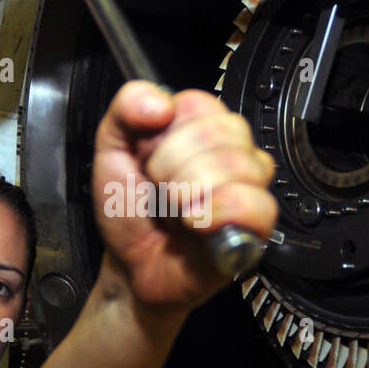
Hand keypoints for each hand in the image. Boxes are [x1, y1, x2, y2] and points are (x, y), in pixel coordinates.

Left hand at [92, 81, 278, 311]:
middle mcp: (231, 154)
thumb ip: (125, 109)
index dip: (167, 132)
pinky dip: (219, 212)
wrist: (130, 266)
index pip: (202, 103)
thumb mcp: (111, 151)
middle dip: (175, 163)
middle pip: (224, 130)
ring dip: (192, 190)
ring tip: (176, 210)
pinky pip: (257, 204)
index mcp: (201, 129)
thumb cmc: (129, 212)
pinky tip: (196, 223)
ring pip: (242, 164)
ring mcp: (248, 188)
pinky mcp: (256, 227)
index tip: (147, 159)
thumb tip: (160, 101)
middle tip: (159, 189)